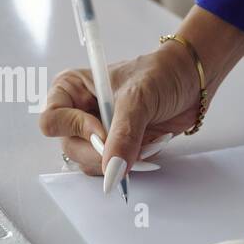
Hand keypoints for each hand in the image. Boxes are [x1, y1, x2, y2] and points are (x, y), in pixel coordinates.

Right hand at [38, 6, 243, 180]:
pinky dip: (134, 163)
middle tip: (130, 144)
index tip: (102, 129)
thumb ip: (122, 135)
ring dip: (121, 158)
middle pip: (70, 148)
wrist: (193, 80)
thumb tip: (112, 170)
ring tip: (147, 138)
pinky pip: (114, 168)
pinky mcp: (116, 147)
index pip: (51, 122)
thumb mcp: (138, 99)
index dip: (75, 129)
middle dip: (102, 152)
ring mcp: (96, 132)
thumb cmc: (161, 73)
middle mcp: (78, 112)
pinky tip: (151, 143)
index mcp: (70, 89)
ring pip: (91, 163)